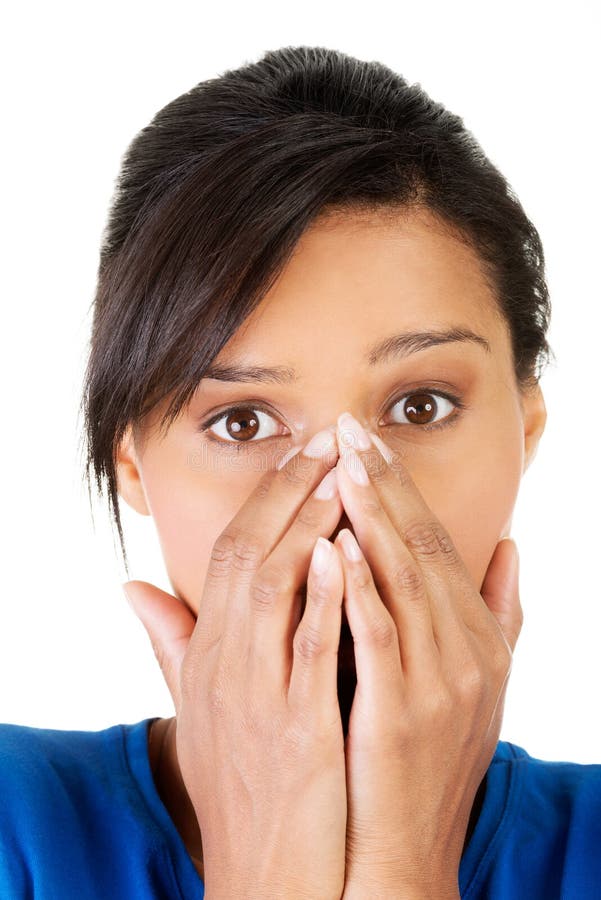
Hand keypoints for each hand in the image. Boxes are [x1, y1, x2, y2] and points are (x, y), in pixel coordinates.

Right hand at [123, 428, 348, 899]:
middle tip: (330, 441)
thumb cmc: (239, 783)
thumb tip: (134, 586)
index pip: (229, 552)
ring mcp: (256, 693)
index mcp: (210, 652)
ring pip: (272, 586)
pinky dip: (322, 597)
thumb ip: (171, 641)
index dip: (265, 498)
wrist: (265, 874)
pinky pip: (305, 648)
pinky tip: (344, 551)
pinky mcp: (294, 728)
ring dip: (307, 526)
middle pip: (247, 553)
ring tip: (342, 477)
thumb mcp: (197, 708)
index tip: (302, 455)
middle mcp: (225, 663)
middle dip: (289, 491)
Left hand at [331, 413, 521, 897]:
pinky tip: (334, 545)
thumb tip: (513, 549)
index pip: (439, 544)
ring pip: (406, 579)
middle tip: (350, 429)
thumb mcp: (480, 684)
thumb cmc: (430, 758)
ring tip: (343, 464)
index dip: (404, 490)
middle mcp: (466, 652)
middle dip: (386, 485)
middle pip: (424, 548)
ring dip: (373, 518)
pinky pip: (380, 635)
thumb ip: (498, 613)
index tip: (369, 442)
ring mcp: (438, 682)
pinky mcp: (403, 713)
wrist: (405, 850)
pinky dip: (360, 587)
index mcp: (478, 637)